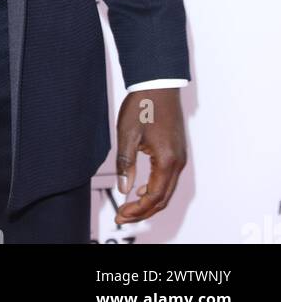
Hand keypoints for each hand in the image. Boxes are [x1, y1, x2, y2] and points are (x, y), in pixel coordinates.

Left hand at [114, 87, 186, 225]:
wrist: (158, 83)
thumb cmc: (142, 105)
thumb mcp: (127, 134)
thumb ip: (125, 164)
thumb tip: (124, 190)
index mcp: (167, 161)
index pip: (154, 198)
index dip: (137, 211)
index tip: (121, 216)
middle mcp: (178, 162)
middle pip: (163, 199)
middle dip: (143, 212)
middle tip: (122, 217)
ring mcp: (180, 157)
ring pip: (167, 190)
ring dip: (149, 203)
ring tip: (129, 208)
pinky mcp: (178, 151)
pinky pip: (168, 179)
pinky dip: (156, 190)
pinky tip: (141, 189)